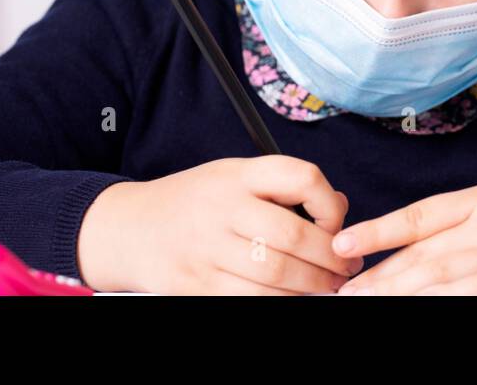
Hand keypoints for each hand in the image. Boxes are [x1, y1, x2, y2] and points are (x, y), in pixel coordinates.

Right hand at [77, 155, 363, 293]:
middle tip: (346, 268)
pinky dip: (280, 302)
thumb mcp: (234, 177)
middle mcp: (221, 208)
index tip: (336, 224)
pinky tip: (292, 298)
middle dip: (329, 258)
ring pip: (275, 275)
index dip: (329, 204)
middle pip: (293, 234)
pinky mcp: (194, 286)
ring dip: (311, 287)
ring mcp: (205, 249)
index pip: (300, 176)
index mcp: (237, 174)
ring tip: (327, 288)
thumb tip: (340, 207)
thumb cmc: (195, 201)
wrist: (130, 228)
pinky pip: (250, 300)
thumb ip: (284, 187)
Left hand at [330, 181, 476, 294]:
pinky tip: (411, 311)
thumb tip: (413, 247)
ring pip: (437, 282)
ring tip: (358, 308)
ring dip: (395, 297)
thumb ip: (468, 220)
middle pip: (421, 257)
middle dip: (376, 280)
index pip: (420, 216)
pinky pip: (469, 301)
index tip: (341, 246)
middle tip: (337, 295)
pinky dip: (437, 305)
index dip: (378, 231)